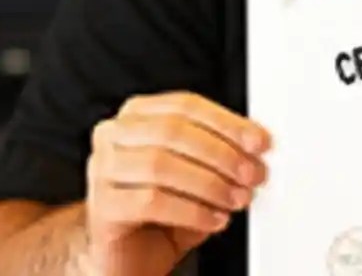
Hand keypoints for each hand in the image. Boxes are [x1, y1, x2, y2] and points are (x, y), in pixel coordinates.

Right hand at [86, 92, 270, 275]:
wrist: (128, 255)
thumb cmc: (164, 210)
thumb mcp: (197, 173)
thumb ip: (221, 154)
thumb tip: (257, 149)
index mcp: (138, 115)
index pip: (186, 106)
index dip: (227, 122)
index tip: (259, 141)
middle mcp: (113, 135)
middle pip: (172, 131)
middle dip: (222, 153)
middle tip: (252, 174)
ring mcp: (102, 170)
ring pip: (160, 165)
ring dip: (209, 183)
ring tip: (236, 199)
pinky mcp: (102, 207)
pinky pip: (150, 202)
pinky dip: (191, 210)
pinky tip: (214, 219)